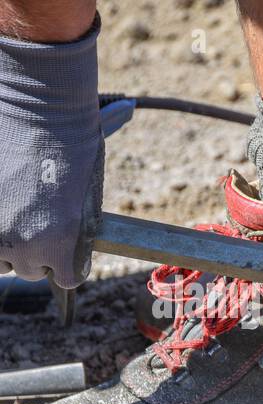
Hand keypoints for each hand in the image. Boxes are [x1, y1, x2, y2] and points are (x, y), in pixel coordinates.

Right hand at [0, 18, 102, 288]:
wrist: (34, 100)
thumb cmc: (71, 138)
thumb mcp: (87, 188)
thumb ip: (80, 219)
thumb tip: (80, 231)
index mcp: (60, 239)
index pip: (65, 277)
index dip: (66, 264)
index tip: (64, 253)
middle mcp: (22, 240)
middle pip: (26, 269)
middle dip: (32, 253)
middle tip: (35, 226)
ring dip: (4, 244)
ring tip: (12, 217)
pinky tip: (4, 205)